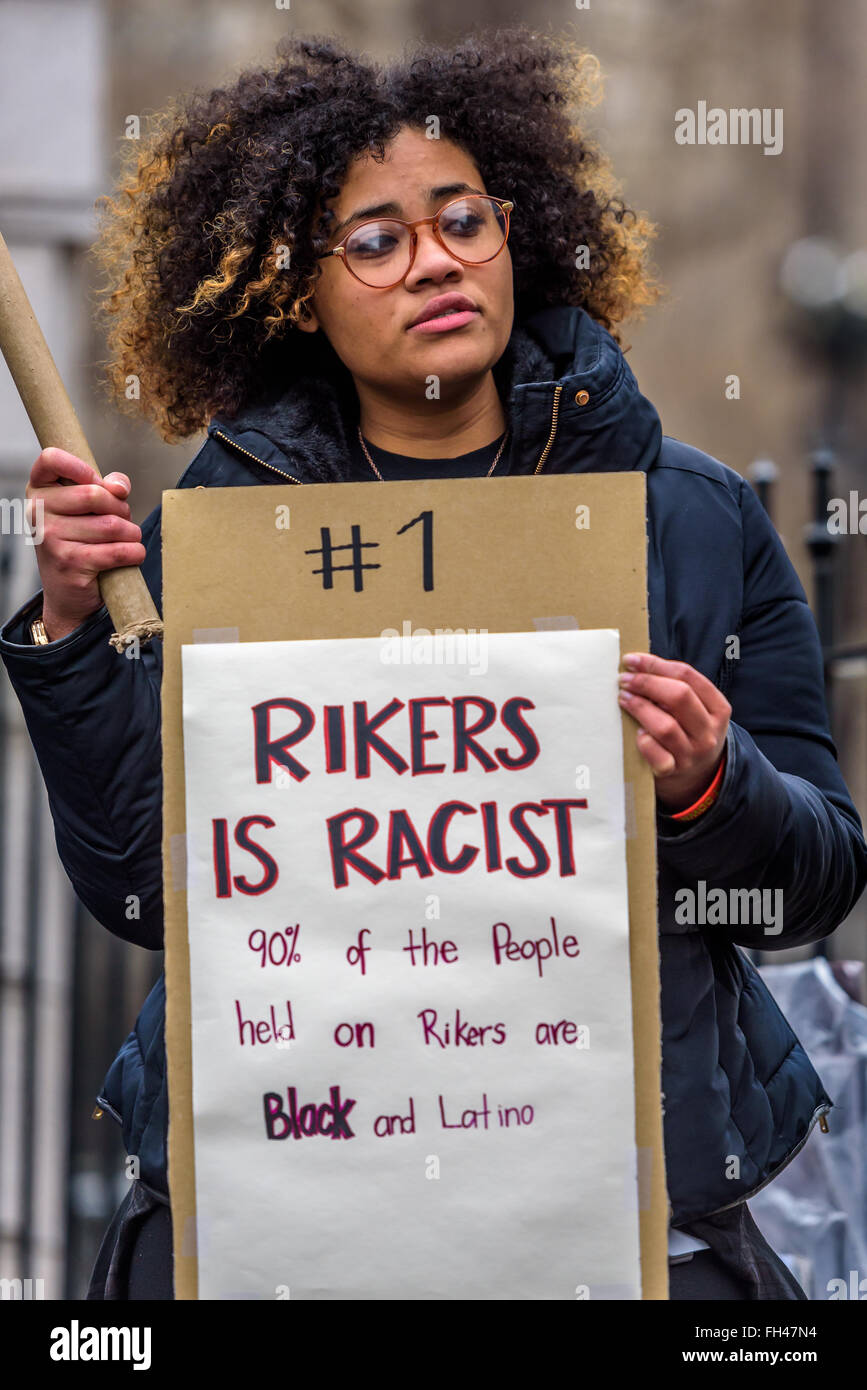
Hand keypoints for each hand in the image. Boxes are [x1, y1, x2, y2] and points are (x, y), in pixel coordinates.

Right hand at [25, 448, 144, 639]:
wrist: (67, 593)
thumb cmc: (80, 543)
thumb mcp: (88, 509)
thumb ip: (106, 487)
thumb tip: (119, 487)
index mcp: (38, 491)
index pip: (50, 459)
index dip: (80, 467)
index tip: (95, 481)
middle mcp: (38, 512)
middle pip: (95, 494)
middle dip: (121, 508)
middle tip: (122, 521)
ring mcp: (51, 538)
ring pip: (112, 525)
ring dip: (131, 534)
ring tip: (127, 540)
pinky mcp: (70, 562)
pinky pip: (118, 550)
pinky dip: (134, 553)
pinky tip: (132, 555)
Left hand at [617, 652, 729, 812]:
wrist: (698, 776)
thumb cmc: (689, 732)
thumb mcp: (696, 709)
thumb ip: (676, 687)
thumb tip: (639, 665)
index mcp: (718, 708)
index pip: (687, 676)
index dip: (656, 664)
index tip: (631, 660)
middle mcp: (708, 731)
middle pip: (679, 697)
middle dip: (646, 683)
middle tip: (624, 680)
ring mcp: (692, 753)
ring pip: (665, 726)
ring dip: (640, 707)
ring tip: (623, 698)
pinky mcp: (674, 770)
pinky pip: (655, 753)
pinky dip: (643, 741)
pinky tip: (636, 732)